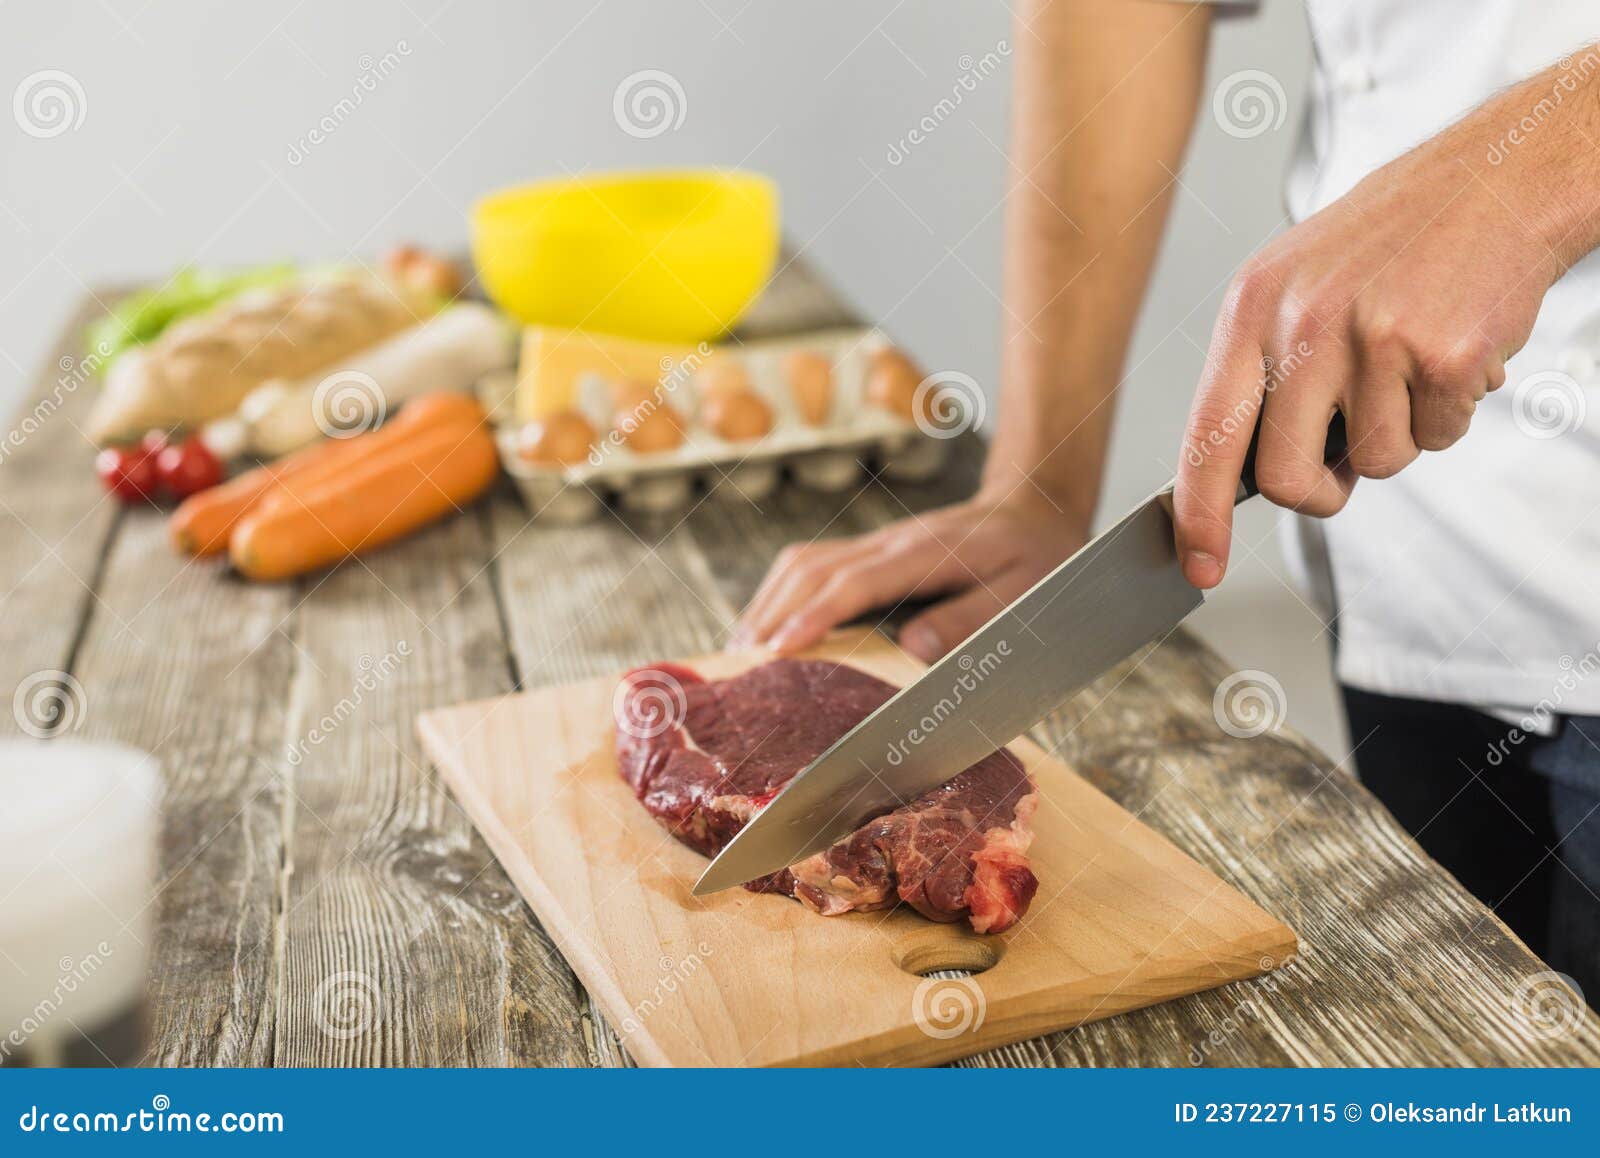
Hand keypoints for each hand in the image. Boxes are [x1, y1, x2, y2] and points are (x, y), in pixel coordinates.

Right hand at [734, 492, 1088, 661]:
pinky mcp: (870, 550)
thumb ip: (970, 620)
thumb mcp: (1023, 595)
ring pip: (802, 562)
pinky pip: (810, 564)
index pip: (857, 581)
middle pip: (812, 567)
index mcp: (927, 553)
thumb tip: (911, 645)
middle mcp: (891, 542)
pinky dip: (780, 595)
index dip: (816, 614)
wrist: (1035, 509)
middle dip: (771, 613)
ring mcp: (876, 541)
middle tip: (739, 665)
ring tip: (741, 652)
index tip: (780, 649)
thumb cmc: (1036, 562)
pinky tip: (768, 627)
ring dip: (767, 603)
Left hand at [1173, 104, 1568, 588]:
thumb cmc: (1392, 238)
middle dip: (1318, 492)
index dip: (1197, 513)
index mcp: (1251, 308)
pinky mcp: (1442, 354)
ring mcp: (1371, 339)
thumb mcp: (1297, 284)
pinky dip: (1452, 411)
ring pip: (1375, 462)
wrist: (1497, 175)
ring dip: (1401, 435)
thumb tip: (1249, 472)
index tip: (1198, 565)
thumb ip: (1267, 373)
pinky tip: (1453, 352)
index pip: (1206, 433)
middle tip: (1343, 467)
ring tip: (1412, 366)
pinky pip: (1438, 436)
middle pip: (1283, 477)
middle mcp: (1301, 324)